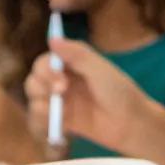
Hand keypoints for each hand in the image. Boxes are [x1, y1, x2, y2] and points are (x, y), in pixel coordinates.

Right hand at [25, 38, 152, 152]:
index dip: (46, 69)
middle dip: (42, 85)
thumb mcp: (101, 70)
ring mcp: (61, 101)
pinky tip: (60, 122)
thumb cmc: (120, 93)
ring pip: (34, 98)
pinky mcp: (61, 120)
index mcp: (72, 65)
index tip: (61, 79)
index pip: (45, 61)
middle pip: (35, 78)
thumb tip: (52, 39)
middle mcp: (63, 80)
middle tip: (60, 92)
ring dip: (40, 104)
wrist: (131, 125)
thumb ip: (78, 55)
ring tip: (60, 111)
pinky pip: (39, 118)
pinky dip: (43, 120)